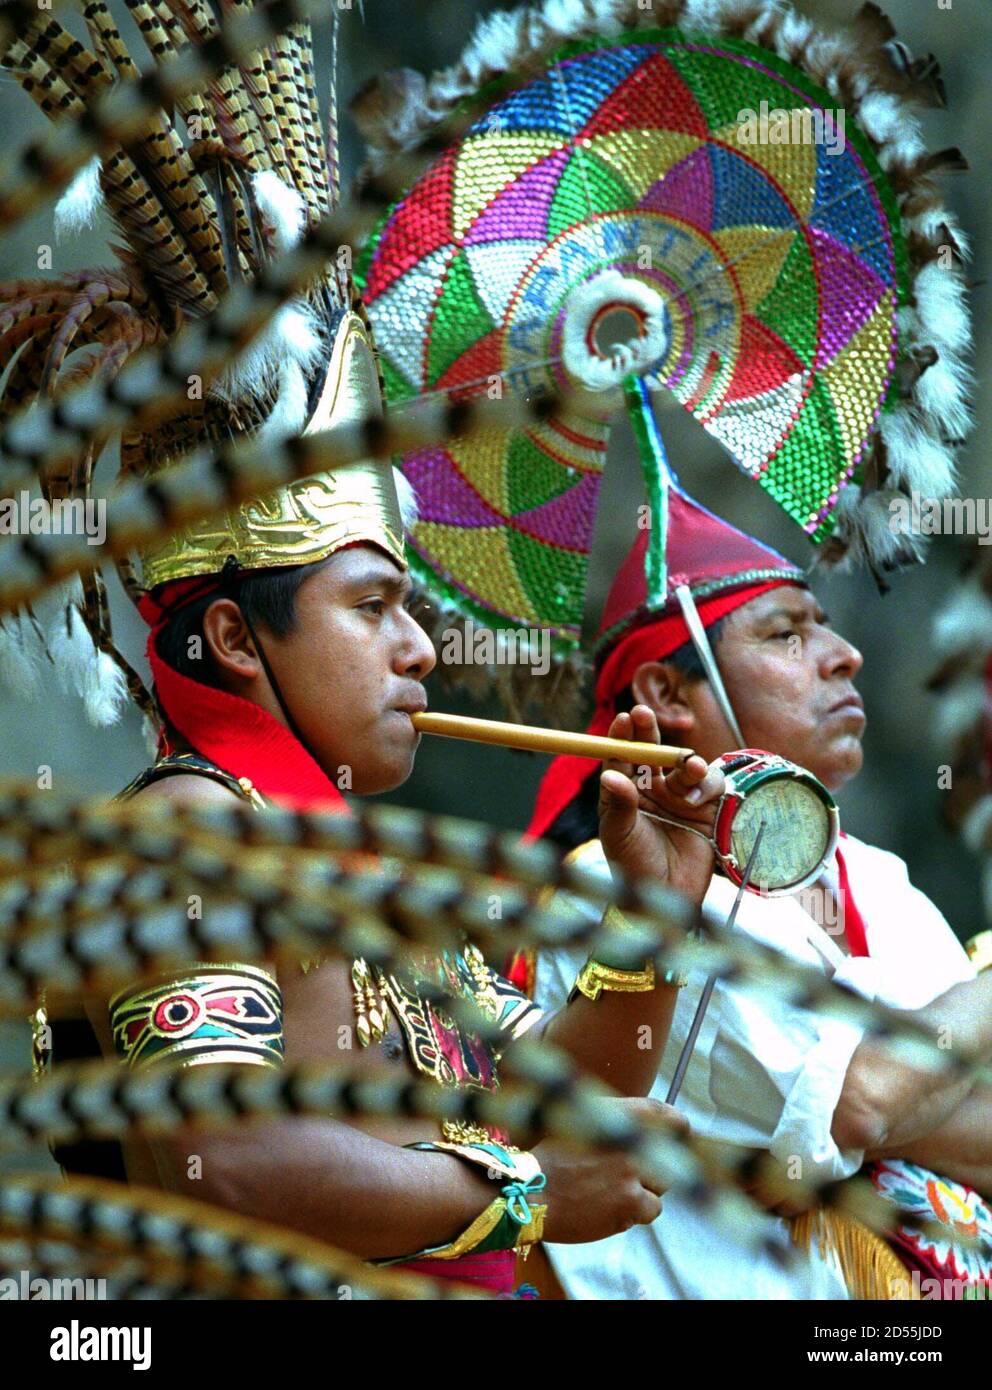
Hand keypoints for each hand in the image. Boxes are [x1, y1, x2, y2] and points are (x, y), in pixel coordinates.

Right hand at [535, 1097, 688, 1243]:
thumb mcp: (580, 1125)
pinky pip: (652, 1208)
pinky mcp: (631, 1201)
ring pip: (661, 1184)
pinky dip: (636, 1213)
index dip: (677, 1123)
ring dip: (644, 1190)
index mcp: (614, 1114)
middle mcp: (627, 1138)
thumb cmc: (552, 1162)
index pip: (663, 1113)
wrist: (531, 1192)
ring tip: (611, 1194)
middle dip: (654, 1167)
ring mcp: (631, 1170)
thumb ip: (614, 1125)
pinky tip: (611, 1210)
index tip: (682, 1131)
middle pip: (667, 1154)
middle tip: (631, 1177)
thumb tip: (647, 1131)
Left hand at [598, 705, 724, 904]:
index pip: (621, 756)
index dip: (622, 735)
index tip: (624, 719)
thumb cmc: (634, 867)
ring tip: (689, 769)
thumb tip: (609, 774)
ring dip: (687, 760)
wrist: (668, 897)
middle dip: (649, 731)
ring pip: (685, 763)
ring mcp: (679, 796)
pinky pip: (711, 783)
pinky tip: (696, 800)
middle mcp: (651, 788)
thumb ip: (619, 804)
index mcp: (624, 791)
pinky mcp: (705, 808)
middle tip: (644, 714)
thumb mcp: (620, 836)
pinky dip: (706, 784)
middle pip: (651, 750)